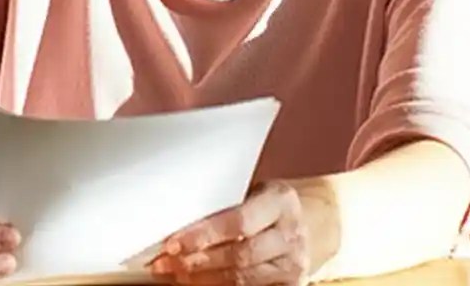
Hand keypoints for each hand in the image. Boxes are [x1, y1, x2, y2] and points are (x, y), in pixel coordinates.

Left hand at [150, 181, 310, 284]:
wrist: (304, 221)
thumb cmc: (264, 203)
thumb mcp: (250, 192)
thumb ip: (221, 204)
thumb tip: (173, 217)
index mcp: (280, 200)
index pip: (238, 222)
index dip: (202, 236)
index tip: (172, 243)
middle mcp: (291, 233)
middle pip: (239, 255)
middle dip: (197, 262)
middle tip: (166, 263)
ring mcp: (294, 262)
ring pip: (243, 278)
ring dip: (204, 279)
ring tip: (176, 275)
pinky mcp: (292, 284)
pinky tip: (199, 283)